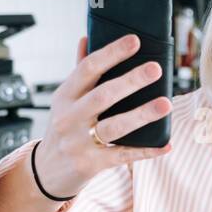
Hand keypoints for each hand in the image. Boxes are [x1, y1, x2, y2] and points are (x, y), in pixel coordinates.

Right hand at [34, 34, 172, 198]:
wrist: (45, 172)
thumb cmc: (63, 129)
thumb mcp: (65, 101)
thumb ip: (79, 72)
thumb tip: (86, 38)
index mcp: (64, 96)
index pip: (88, 69)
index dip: (111, 53)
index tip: (134, 41)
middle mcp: (69, 118)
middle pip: (102, 96)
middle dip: (130, 81)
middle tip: (155, 69)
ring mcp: (79, 143)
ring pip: (113, 126)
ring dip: (141, 114)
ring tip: (166, 104)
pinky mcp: (90, 164)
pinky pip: (122, 156)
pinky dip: (146, 151)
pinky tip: (166, 144)